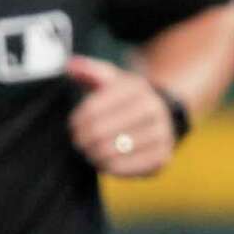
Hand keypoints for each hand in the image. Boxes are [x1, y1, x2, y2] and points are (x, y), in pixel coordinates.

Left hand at [66, 56, 175, 176]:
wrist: (160, 115)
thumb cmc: (123, 98)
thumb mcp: (109, 79)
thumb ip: (88, 70)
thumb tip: (69, 65)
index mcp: (136, 88)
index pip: (93, 109)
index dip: (77, 122)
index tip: (73, 126)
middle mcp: (154, 109)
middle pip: (100, 132)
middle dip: (82, 139)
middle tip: (78, 142)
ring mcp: (162, 134)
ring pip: (112, 151)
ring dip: (93, 154)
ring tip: (89, 152)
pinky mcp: (163, 157)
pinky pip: (128, 168)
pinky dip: (109, 167)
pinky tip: (103, 162)